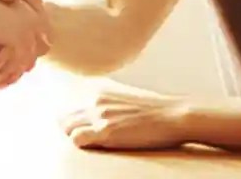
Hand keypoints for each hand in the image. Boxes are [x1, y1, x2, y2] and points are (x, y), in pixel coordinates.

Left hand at [60, 88, 190, 149]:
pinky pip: (77, 139)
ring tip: (91, 145)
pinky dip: (81, 145)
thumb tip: (103, 113)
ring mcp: (100, 116)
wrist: (175, 115)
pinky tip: (95, 147)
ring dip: (75, 138)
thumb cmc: (156, 111)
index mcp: (100, 92)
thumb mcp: (127, 99)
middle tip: (85, 141)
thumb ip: (110, 103)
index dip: (73, 122)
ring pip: (67, 128)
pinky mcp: (106, 131)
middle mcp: (96, 101)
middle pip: (64, 118)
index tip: (79, 129)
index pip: (71, 107)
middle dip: (70, 131)